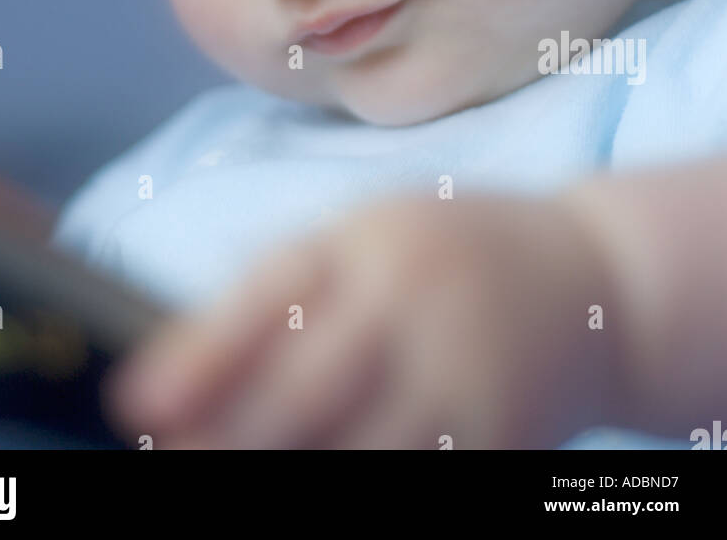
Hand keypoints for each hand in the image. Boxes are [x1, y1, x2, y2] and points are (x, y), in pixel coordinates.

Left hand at [100, 189, 621, 448]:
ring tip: (231, 471)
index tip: (136, 401)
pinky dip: (358, 487)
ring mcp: (462, 379)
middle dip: (224, 439)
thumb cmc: (443, 255)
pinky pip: (414, 477)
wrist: (590, 279)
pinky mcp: (499, 442)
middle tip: (167, 454)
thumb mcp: (362, 237)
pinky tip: (325, 476)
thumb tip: (171, 367)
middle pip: (301, 397)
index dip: (198, 358)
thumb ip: (280, 289)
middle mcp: (413, 304)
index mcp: (366, 241)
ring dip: (283, 475)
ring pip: (354, 457)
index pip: (269, 300)